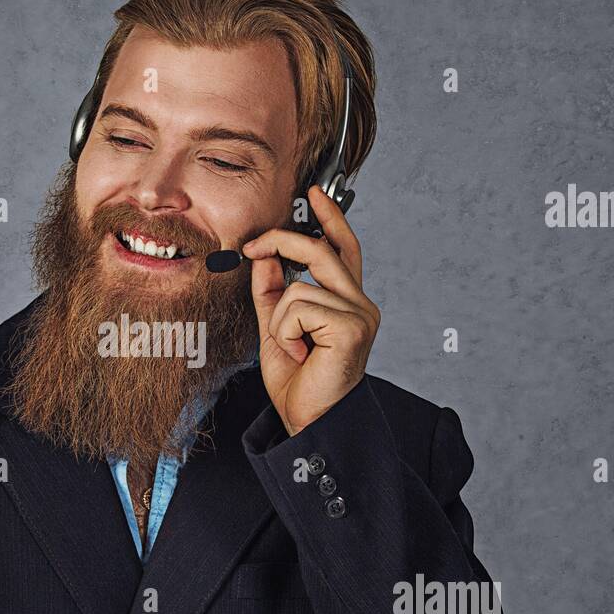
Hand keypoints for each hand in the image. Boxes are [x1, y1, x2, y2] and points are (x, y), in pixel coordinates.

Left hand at [244, 185, 380, 437]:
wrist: (309, 422)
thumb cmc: (299, 382)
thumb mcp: (275, 328)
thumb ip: (272, 292)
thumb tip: (263, 256)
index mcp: (347, 301)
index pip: (343, 247)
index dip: (330, 217)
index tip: (314, 191)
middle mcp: (360, 304)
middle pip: (320, 251)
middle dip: (281, 243)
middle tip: (252, 248)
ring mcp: (361, 315)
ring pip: (300, 286)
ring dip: (279, 320)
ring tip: (293, 349)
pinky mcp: (353, 327)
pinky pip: (298, 306)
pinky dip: (286, 332)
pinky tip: (301, 354)